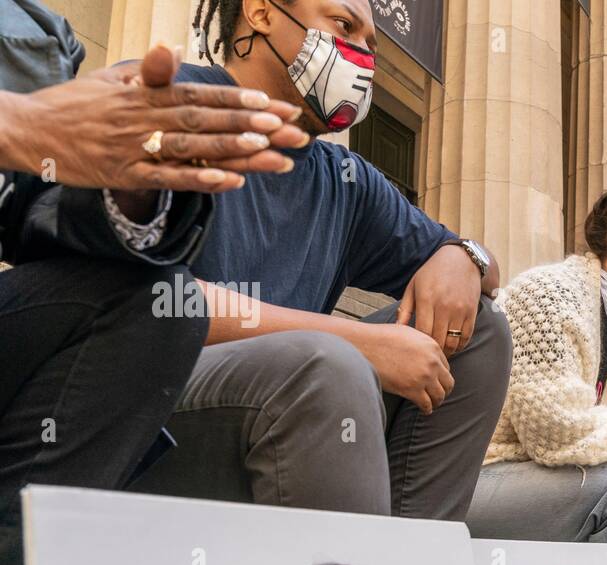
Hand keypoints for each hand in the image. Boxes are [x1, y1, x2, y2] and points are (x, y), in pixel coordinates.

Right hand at [5, 44, 307, 192]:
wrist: (28, 129)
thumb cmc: (75, 106)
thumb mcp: (110, 80)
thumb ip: (146, 72)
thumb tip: (169, 49)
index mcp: (144, 94)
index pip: (199, 95)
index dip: (236, 98)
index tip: (270, 102)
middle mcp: (143, 117)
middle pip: (205, 118)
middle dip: (249, 121)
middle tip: (287, 125)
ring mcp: (135, 147)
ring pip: (191, 146)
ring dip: (231, 146)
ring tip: (267, 145)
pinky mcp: (124, 174)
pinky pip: (168, 178)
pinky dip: (199, 180)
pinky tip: (229, 182)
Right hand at [354, 323, 453, 413]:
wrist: (365, 345)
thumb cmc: (380, 338)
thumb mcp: (408, 333)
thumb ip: (421, 344)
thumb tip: (423, 352)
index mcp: (432, 346)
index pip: (446, 366)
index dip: (441, 376)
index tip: (437, 381)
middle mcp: (432, 362)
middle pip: (448, 382)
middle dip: (444, 390)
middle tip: (438, 395)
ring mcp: (423, 376)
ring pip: (439, 396)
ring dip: (436, 402)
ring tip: (432, 404)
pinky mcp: (412, 390)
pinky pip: (426, 404)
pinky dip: (427, 409)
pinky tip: (424, 410)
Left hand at [397, 243, 482, 356]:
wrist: (462, 260)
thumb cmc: (433, 273)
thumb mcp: (414, 286)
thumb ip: (405, 309)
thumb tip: (396, 330)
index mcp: (426, 299)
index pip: (421, 332)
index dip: (419, 344)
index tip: (416, 348)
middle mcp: (443, 305)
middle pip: (436, 340)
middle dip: (432, 351)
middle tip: (427, 356)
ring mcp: (459, 309)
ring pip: (452, 342)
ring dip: (446, 351)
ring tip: (440, 353)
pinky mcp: (471, 312)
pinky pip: (466, 337)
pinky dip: (459, 345)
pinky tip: (453, 345)